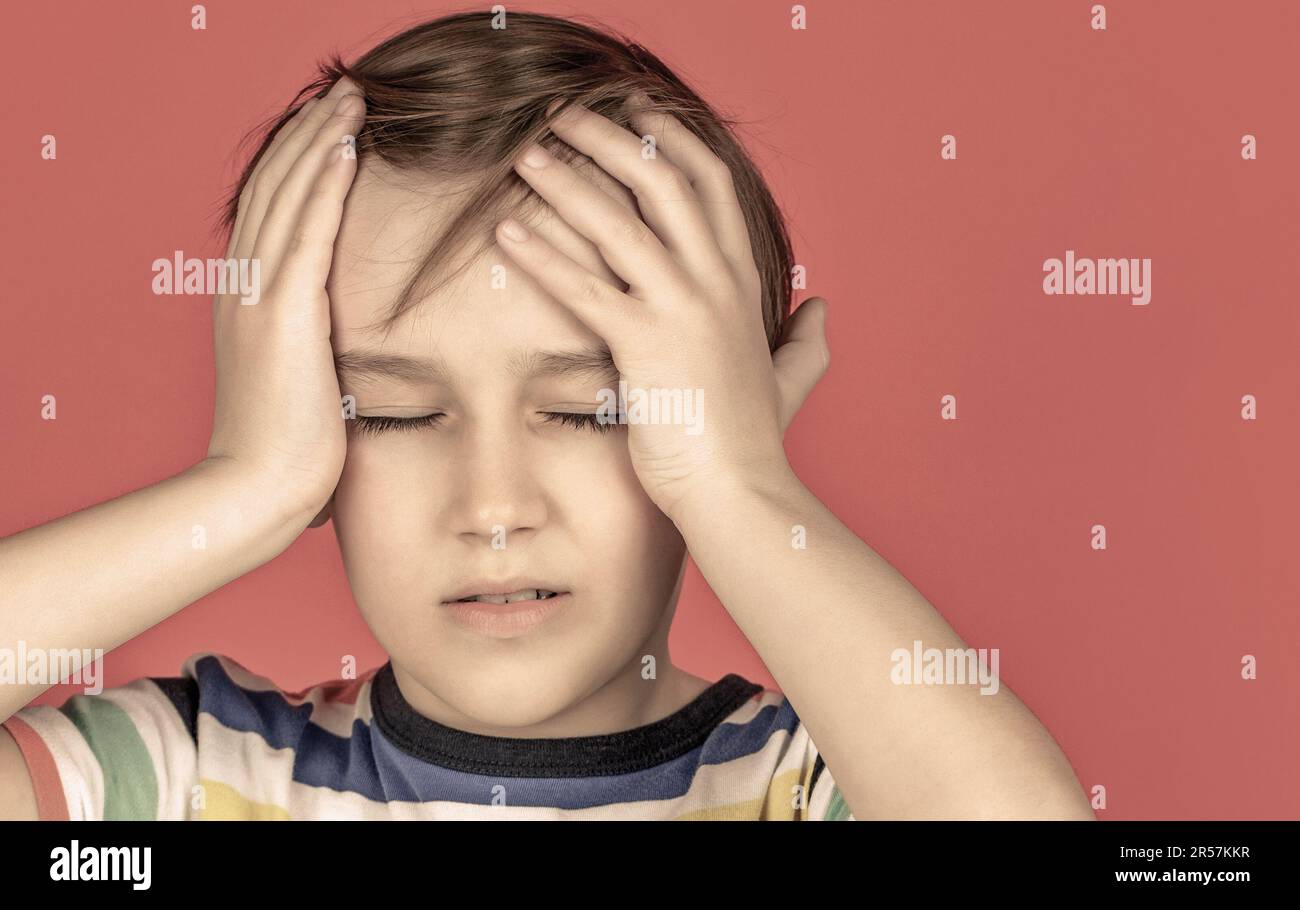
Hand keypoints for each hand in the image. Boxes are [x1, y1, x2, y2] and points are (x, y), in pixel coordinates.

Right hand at [206, 78, 364, 526]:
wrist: (257, 494)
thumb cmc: (289, 457)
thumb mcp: (304, 391)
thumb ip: (318, 356)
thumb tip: (349, 357)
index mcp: (250, 304)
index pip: (275, 215)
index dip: (301, 166)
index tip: (333, 131)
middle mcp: (245, 290)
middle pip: (277, 191)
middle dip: (311, 136)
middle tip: (345, 94)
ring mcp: (258, 299)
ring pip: (289, 198)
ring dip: (321, 141)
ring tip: (352, 99)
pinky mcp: (282, 315)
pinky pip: (306, 232)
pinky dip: (323, 185)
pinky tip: (345, 148)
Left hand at [496, 95, 829, 521]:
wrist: (741, 494)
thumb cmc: (753, 443)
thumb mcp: (791, 379)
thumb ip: (807, 339)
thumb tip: (821, 308)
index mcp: (743, 282)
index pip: (711, 184)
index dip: (674, 139)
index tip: (638, 112)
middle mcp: (716, 282)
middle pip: (663, 180)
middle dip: (611, 136)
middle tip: (565, 113)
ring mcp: (682, 310)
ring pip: (619, 221)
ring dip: (567, 180)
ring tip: (525, 153)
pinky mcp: (644, 345)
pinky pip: (583, 286)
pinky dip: (542, 255)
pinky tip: (505, 233)